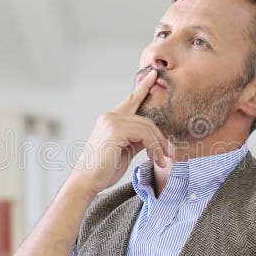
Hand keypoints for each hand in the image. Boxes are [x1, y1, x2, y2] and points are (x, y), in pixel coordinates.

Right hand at [68, 69, 171, 194]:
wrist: (87, 181)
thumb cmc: (104, 169)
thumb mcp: (124, 150)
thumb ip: (137, 139)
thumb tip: (154, 137)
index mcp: (110, 119)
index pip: (130, 100)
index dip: (143, 87)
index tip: (153, 75)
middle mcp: (110, 116)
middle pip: (146, 120)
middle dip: (160, 137)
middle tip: (168, 153)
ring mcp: (111, 121)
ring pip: (147, 127)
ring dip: (158, 145)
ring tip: (161, 160)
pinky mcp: (115, 130)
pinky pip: (144, 134)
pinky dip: (154, 147)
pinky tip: (154, 158)